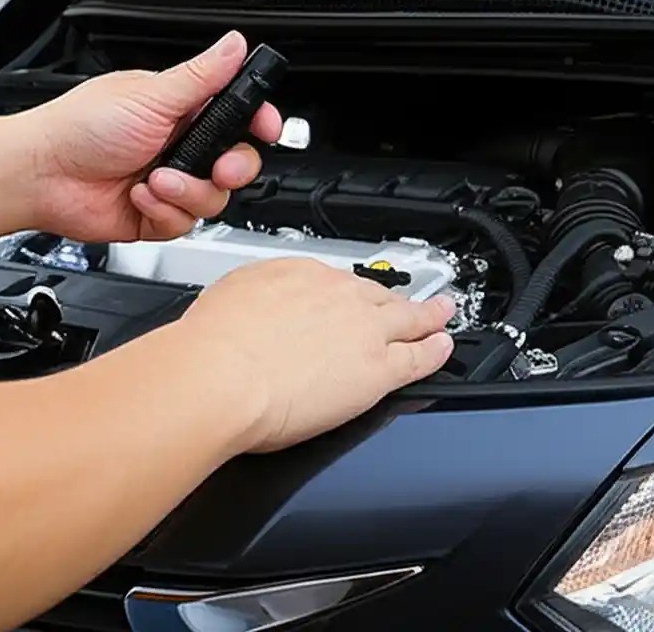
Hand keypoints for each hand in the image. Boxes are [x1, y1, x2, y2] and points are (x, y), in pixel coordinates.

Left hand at [26, 31, 281, 242]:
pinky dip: (164, 212)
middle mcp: (181, 146)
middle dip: (231, 169)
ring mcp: (171, 182)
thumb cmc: (81, 127)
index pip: (239, 116)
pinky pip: (186, 223)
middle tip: (217, 168)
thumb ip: (202, 76)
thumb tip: (235, 44)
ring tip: (155, 180)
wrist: (42, 175)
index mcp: (183, 111)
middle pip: (238, 164)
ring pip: (215, 199)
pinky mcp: (159, 214)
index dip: (260, 123)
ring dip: (186, 192)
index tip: (266, 127)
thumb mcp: (151, 95)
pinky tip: (139, 196)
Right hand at [177, 259, 455, 452]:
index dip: (346, 295)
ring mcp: (363, 330)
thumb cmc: (210, 348)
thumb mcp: (225, 299)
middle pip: (376, 294)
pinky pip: (419, 355)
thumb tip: (249, 308)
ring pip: (408, 318)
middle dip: (395, 297)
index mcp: (297, 275)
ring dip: (429, 316)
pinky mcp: (379, 368)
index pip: (333, 282)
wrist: (220, 377)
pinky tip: (443, 348)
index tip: (348, 300)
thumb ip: (250, 301)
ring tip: (442, 315)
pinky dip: (435, 350)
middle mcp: (336, 295)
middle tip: (410, 300)